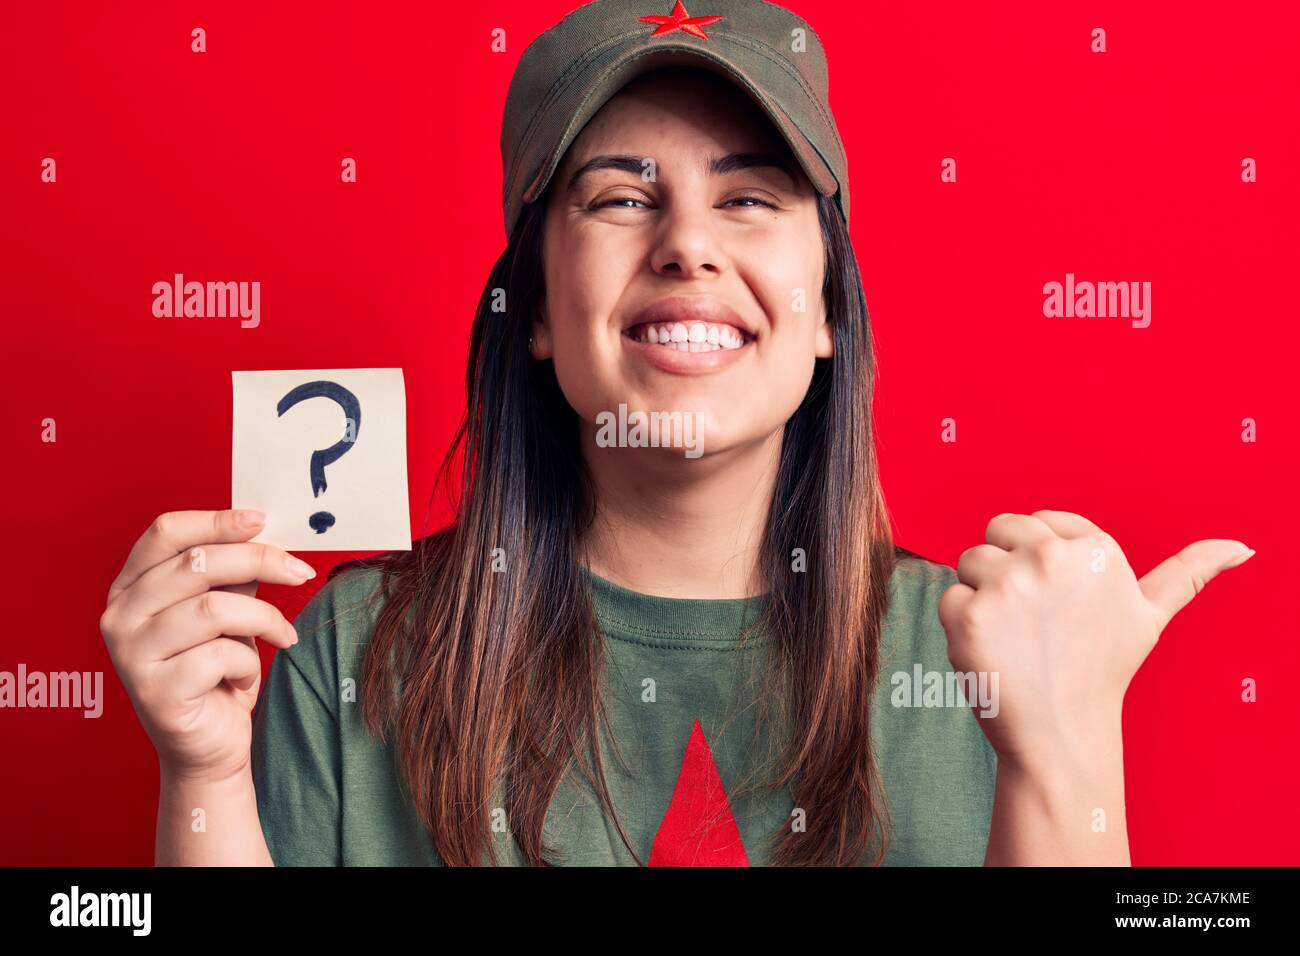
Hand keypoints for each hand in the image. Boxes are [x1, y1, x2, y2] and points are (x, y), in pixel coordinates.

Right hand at [99, 508, 317, 783]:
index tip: (262, 520)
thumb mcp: (226, 609)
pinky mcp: (154, 692)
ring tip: (281, 636)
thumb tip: (264, 530)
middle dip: (260, 561)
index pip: (166, 533)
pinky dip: (249, 664)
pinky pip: (220, 656)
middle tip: (301, 572)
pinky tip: (244, 679)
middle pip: (196, 563)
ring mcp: (130, 655)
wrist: (209, 746)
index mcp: (131, 587)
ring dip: (263, 620)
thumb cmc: (217, 671)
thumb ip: (233, 572)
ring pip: (213, 608)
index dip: (217, 521)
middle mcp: (120, 616)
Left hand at [938, 510, 1253, 772]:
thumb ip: (1189, 573)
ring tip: (1015, 636)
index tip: (1054, 601)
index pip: (1034, 520)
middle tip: (1032, 620)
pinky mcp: (969, 614)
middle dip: (1005, 569)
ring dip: (982, 597)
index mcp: (1095, 548)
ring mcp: (1009, 584)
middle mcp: (1053, 557)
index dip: (1035, 559)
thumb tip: (1242, 547)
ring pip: (969, 562)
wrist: (1063, 734)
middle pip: (996, 532)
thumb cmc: (1101, 671)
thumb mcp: (1149, 616)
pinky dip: (960, 627)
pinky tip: (992, 652)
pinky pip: (948, 598)